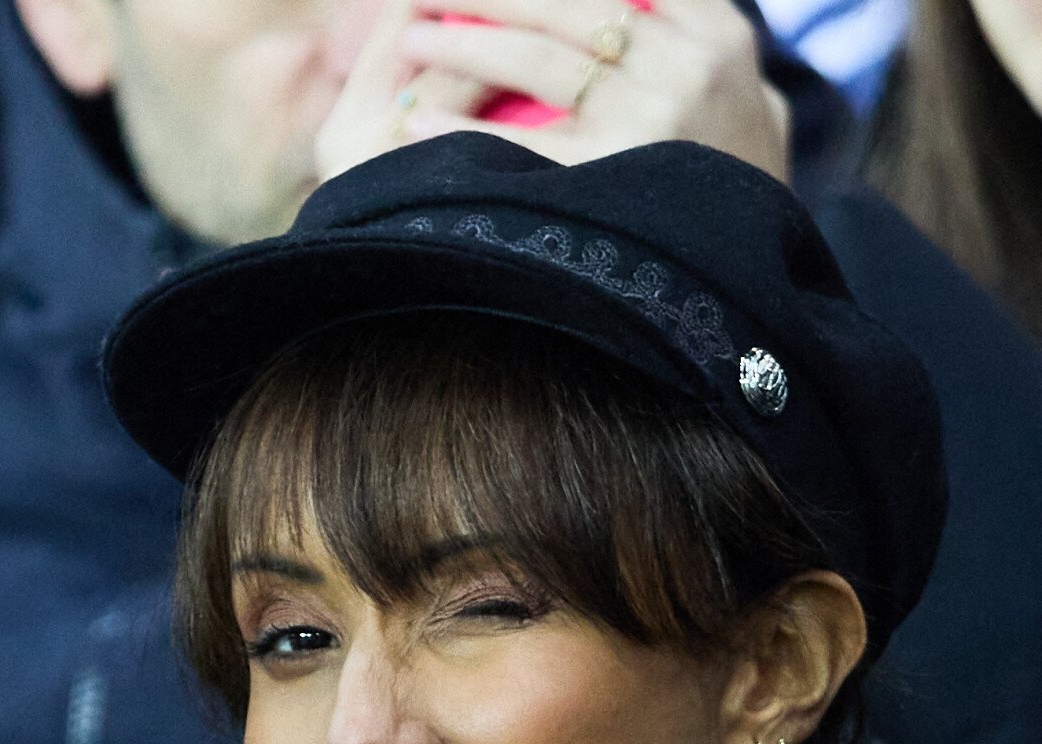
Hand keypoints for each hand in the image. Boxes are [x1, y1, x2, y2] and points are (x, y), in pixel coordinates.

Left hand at [317, 0, 788, 186]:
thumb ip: (701, 43)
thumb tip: (641, 10)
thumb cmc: (741, 192)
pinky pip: (526, 145)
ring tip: (413, 38)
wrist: (762, 285)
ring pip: (542, 59)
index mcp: (720, 34)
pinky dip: (465, 130)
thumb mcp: (750, 102)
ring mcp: (654, 119)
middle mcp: (688, 64)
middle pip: (570, 4)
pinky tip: (418, 121)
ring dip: (467, 43)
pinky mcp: (618, 179)